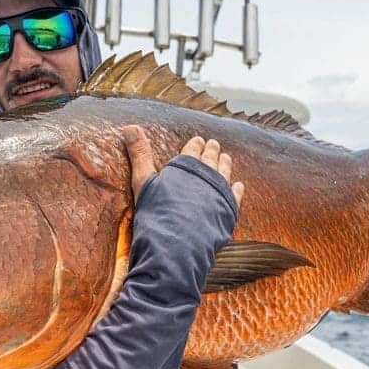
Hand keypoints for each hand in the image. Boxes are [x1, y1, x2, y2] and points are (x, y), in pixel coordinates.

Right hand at [122, 126, 244, 205]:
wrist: (179, 242)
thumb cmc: (157, 211)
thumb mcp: (143, 180)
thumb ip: (139, 154)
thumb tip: (129, 126)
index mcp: (187, 165)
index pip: (192, 150)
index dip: (195, 144)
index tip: (199, 139)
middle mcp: (206, 175)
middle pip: (210, 159)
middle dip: (212, 151)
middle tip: (214, 144)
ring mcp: (220, 192)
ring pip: (225, 173)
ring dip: (225, 165)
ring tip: (226, 158)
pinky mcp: (229, 210)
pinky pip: (235, 196)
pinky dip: (237, 189)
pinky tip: (239, 185)